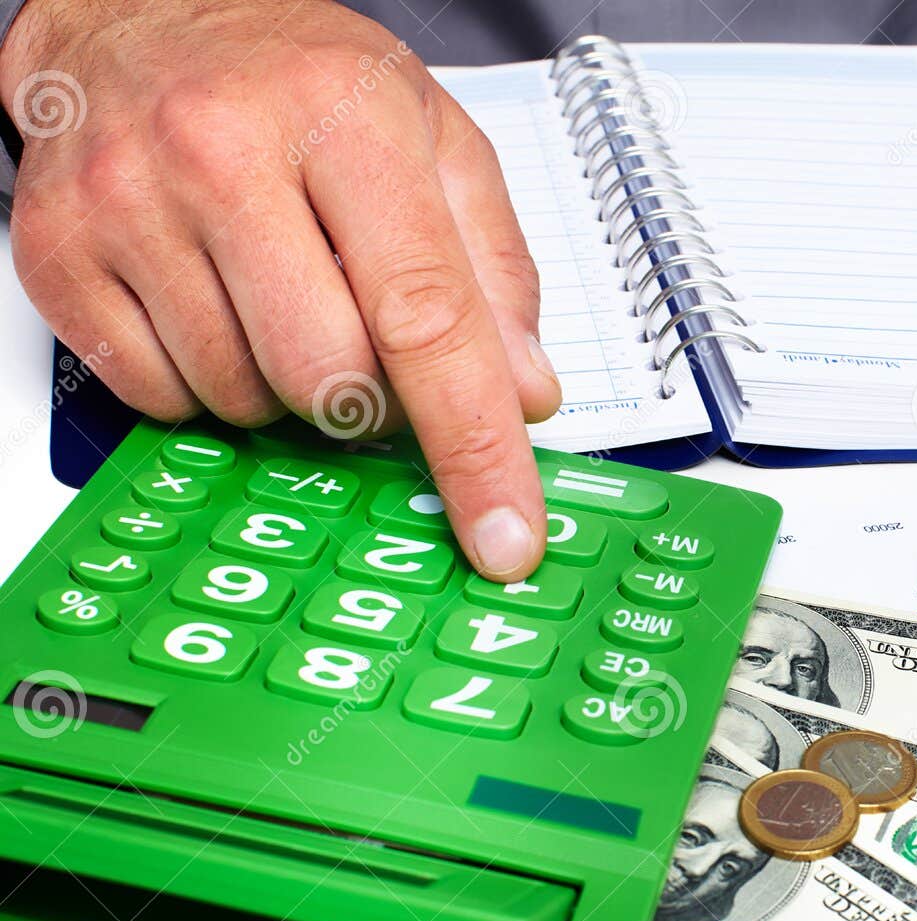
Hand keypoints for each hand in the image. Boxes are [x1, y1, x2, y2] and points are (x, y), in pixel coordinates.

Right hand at [2, 0, 559, 579]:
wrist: (139, 14)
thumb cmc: (298, 76)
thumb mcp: (434, 140)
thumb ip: (496, 270)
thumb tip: (523, 394)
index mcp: (342, 118)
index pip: (428, 318)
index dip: (475, 445)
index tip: (504, 537)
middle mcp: (221, 153)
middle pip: (331, 382)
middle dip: (371, 401)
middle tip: (372, 344)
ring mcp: (126, 205)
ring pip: (246, 400)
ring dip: (288, 387)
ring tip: (284, 294)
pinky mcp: (58, 254)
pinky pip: (161, 399)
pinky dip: (207, 383)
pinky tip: (216, 303)